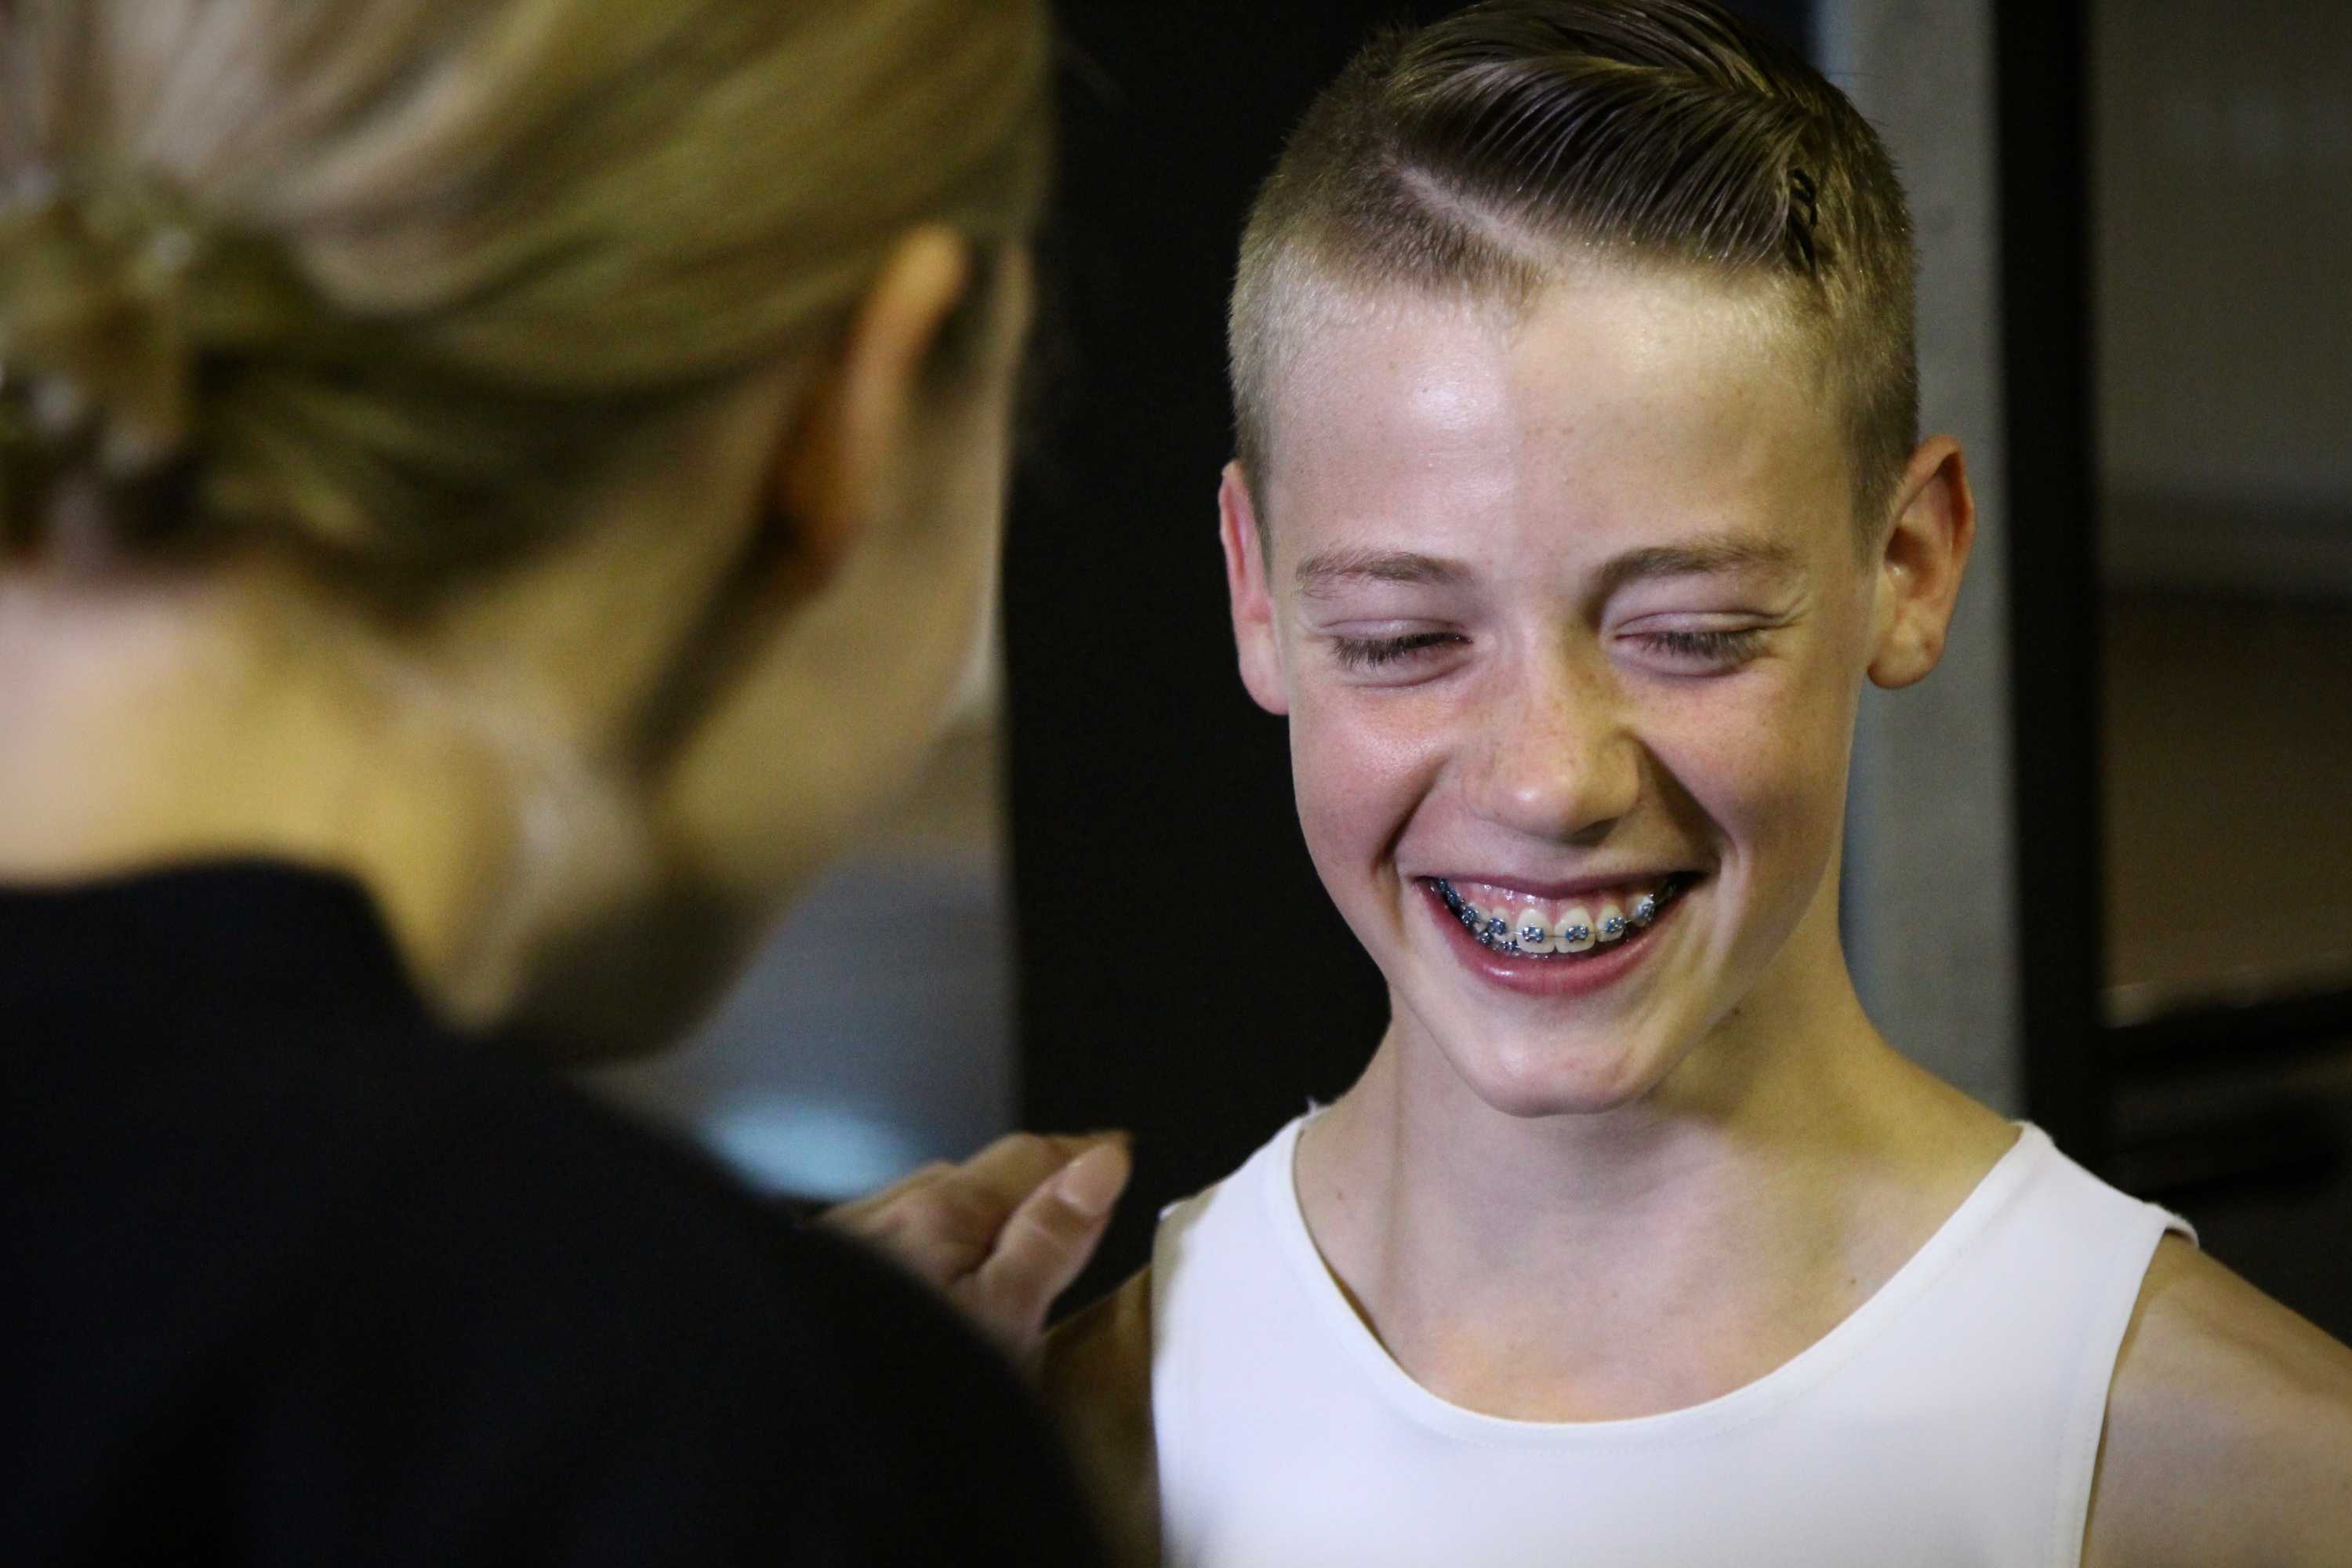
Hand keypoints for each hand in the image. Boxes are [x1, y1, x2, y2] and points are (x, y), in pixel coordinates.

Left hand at [823, 1131, 1131, 1364]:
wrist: (795, 1426)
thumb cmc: (907, 1384)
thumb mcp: (1005, 1318)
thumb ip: (1051, 1237)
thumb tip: (1104, 1161)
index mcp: (940, 1209)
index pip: (1028, 1156)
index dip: (1078, 1154)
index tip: (1115, 1153)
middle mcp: (887, 1210)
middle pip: (974, 1179)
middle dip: (1025, 1184)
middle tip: (1072, 1202)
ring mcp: (844, 1242)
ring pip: (925, 1208)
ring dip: (972, 1214)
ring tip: (1007, 1242)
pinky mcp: (816, 1279)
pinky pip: (889, 1242)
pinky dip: (927, 1246)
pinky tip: (932, 1283)